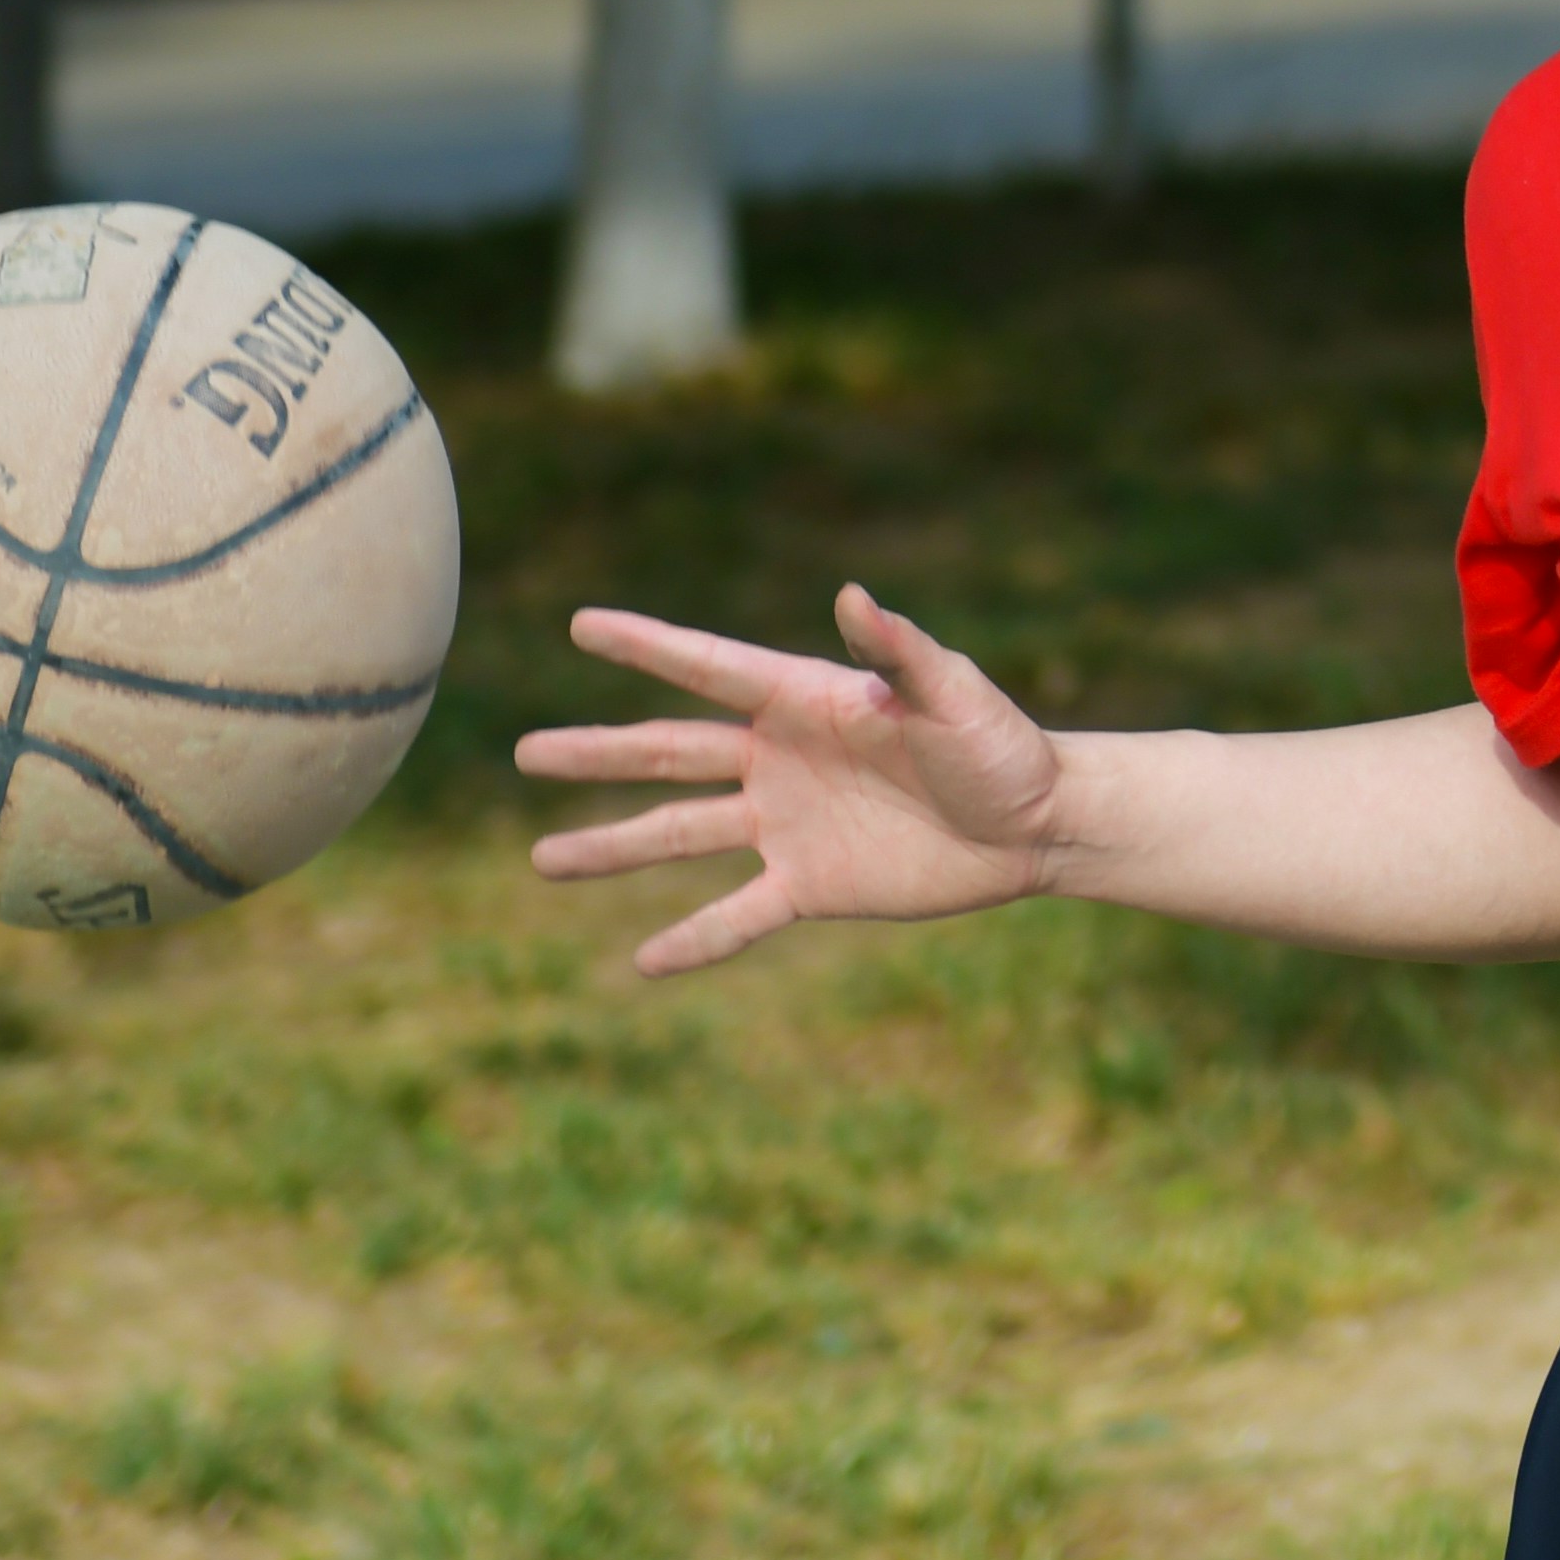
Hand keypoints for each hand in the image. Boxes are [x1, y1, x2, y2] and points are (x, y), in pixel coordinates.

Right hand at [516, 589, 1064, 977]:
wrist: (1037, 823)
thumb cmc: (1001, 743)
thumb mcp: (952, 691)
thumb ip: (898, 650)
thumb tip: (851, 597)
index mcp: (804, 700)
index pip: (706, 668)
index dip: (645, 645)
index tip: (579, 625)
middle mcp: (779, 759)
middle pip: (667, 753)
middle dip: (596, 753)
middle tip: (522, 751)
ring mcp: (788, 825)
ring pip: (679, 834)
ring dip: (612, 847)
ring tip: (542, 858)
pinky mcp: (811, 884)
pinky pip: (737, 915)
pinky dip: (692, 940)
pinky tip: (640, 963)